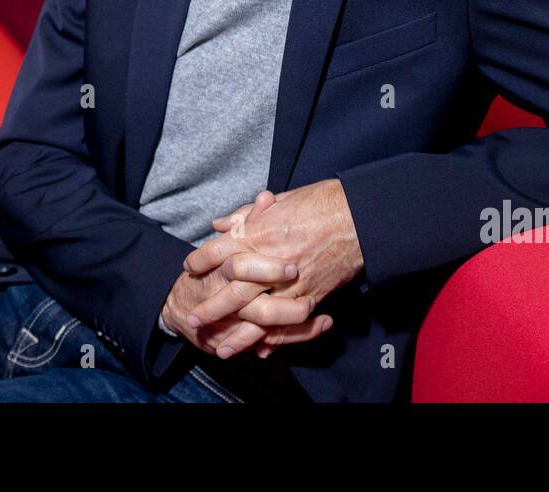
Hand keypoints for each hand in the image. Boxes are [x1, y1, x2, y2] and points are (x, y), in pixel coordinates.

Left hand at [185, 181, 363, 358]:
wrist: (359, 215)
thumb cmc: (322, 202)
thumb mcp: (281, 200)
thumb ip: (247, 215)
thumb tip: (220, 224)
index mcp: (260, 232)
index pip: (219, 250)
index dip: (201, 260)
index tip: (190, 268)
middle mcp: (270, 259)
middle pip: (233, 290)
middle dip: (212, 307)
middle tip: (192, 318)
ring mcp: (292, 281)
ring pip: (258, 315)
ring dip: (238, 334)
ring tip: (222, 347)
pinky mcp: (312, 295)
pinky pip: (288, 324)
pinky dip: (273, 339)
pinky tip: (261, 348)